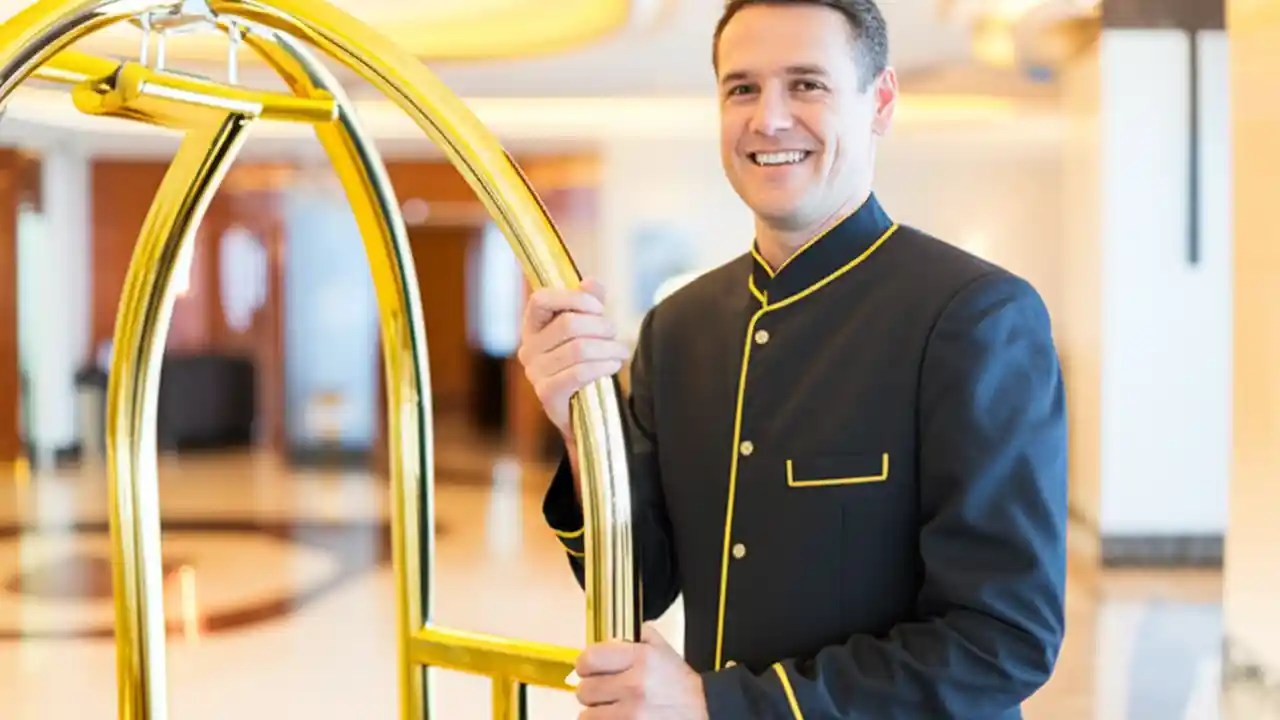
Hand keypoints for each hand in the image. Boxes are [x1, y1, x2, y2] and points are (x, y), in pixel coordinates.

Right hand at [517, 278, 629, 441]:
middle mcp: (528, 348)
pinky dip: (602, 366)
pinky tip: (614, 366)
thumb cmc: (586, 362)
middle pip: (568, 324)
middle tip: (615, 333)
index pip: (541, 299)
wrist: (586, 410)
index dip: (574, 298)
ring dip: (608, 348)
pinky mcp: (547, 395)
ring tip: (620, 352)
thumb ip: (589, 302)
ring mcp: (535, 373)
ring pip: (578, 349)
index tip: (599, 308)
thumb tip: (590, 281)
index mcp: (533, 326)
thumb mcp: (589, 328)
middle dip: (600, 326)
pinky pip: (579, 373)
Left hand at [574, 623, 708, 719]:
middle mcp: (634, 685)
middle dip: (592, 691)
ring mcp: (631, 713)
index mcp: (641, 658)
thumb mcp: (666, 653)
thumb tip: (622, 631)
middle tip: (604, 692)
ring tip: (612, 709)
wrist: (704, 713)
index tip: (588, 669)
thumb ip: (644, 638)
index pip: (590, 658)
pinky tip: (616, 718)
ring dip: (596, 713)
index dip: (585, 665)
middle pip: (585, 689)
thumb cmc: (683, 688)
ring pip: (588, 714)